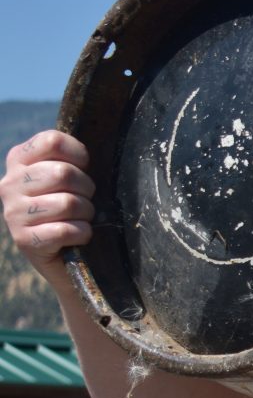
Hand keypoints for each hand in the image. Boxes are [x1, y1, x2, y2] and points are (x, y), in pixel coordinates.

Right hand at [1, 130, 96, 277]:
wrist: (62, 257)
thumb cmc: (70, 210)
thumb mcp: (66, 178)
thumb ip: (70, 159)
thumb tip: (96, 148)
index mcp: (19, 160)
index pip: (52, 141)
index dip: (79, 155)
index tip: (84, 169)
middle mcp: (10, 184)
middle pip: (63, 173)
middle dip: (87, 189)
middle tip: (86, 200)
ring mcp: (13, 213)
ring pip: (68, 203)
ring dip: (86, 214)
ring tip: (81, 218)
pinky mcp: (24, 240)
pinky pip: (66, 230)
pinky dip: (82, 234)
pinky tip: (78, 236)